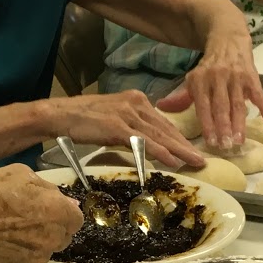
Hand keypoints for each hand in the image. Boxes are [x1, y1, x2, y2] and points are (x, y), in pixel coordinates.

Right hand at [0, 165, 83, 262]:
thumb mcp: (19, 174)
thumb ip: (47, 189)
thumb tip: (65, 201)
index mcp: (56, 211)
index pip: (76, 217)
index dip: (64, 211)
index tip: (49, 207)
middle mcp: (52, 237)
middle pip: (64, 235)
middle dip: (53, 226)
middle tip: (29, 217)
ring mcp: (37, 257)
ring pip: (47, 249)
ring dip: (38, 240)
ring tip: (14, 230)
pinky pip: (30, 260)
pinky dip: (23, 252)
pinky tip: (6, 242)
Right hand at [47, 91, 204, 167]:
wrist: (60, 114)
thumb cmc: (83, 119)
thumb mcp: (113, 117)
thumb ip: (131, 125)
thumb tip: (145, 142)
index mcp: (136, 99)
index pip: (163, 121)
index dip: (179, 137)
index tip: (191, 150)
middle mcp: (136, 103)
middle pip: (166, 128)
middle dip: (185, 145)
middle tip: (202, 159)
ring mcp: (127, 114)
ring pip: (159, 135)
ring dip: (179, 151)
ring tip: (195, 163)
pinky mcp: (118, 126)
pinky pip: (144, 142)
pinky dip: (160, 153)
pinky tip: (172, 161)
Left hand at [162, 15, 262, 149]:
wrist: (228, 40)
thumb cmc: (209, 67)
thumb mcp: (193, 79)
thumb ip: (181, 96)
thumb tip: (162, 107)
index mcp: (200, 80)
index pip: (203, 106)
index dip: (207, 124)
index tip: (211, 142)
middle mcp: (217, 78)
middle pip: (221, 106)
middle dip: (223, 127)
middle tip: (226, 146)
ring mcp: (236, 77)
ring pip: (238, 103)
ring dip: (240, 123)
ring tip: (240, 140)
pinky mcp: (252, 76)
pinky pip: (259, 93)